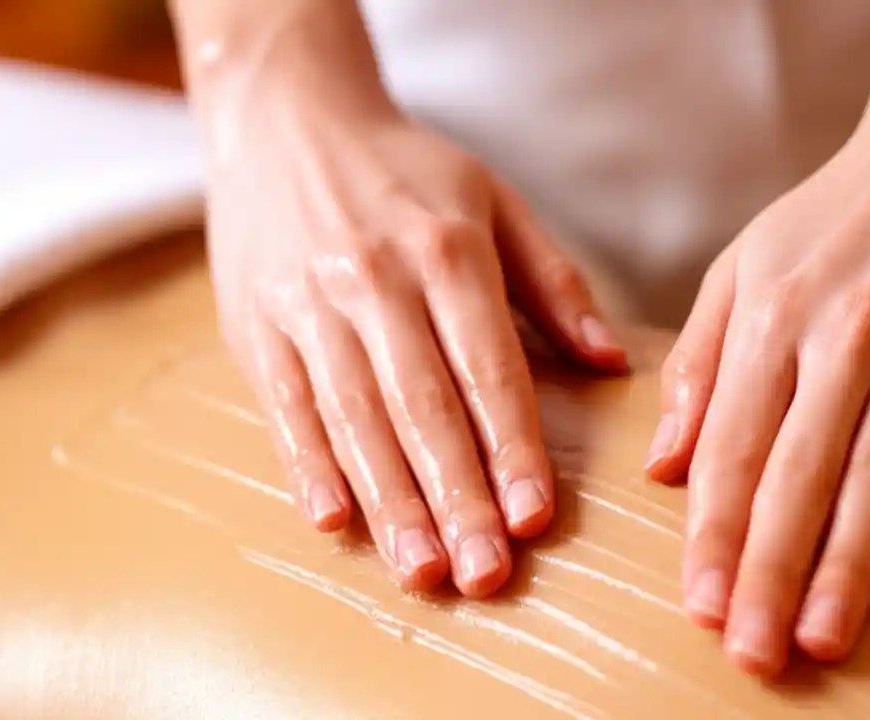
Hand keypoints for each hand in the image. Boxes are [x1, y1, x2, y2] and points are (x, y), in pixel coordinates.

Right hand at [205, 97, 625, 597]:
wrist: (285, 120)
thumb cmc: (405, 170)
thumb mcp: (493, 200)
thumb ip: (555, 283)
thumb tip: (610, 365)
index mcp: (446, 252)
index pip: (488, 368)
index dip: (512, 446)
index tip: (535, 518)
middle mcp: (376, 282)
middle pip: (423, 407)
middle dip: (457, 497)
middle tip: (485, 575)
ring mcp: (310, 307)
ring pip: (356, 419)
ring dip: (391, 502)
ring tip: (423, 572)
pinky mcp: (258, 328)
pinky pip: (286, 408)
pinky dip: (308, 466)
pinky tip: (334, 521)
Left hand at [645, 102, 869, 672]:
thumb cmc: (831, 219)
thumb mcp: (741, 269)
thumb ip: (697, 366)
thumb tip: (662, 465)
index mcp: (770, 317)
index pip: (733, 447)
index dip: (714, 532)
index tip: (698, 603)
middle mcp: (842, 337)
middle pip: (798, 478)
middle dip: (771, 573)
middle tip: (752, 652)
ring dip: (846, 568)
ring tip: (821, 641)